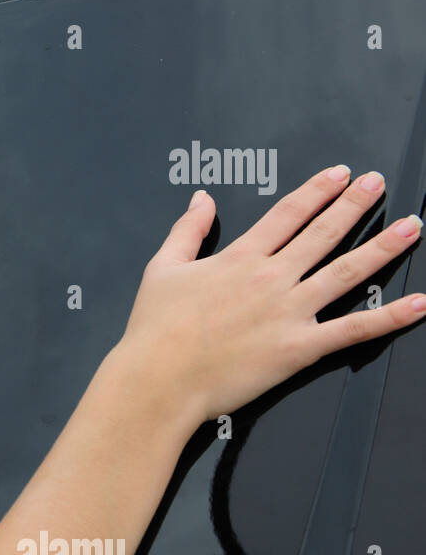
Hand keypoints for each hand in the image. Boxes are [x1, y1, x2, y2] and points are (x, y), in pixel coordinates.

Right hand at [120, 165, 425, 423]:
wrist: (159, 379)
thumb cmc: (155, 330)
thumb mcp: (162, 268)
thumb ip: (187, 230)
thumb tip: (202, 198)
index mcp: (238, 257)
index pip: (287, 214)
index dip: (317, 191)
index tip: (339, 175)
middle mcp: (270, 278)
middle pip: (323, 234)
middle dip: (355, 205)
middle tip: (378, 184)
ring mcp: (289, 311)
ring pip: (347, 272)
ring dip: (383, 247)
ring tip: (411, 227)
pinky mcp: (299, 347)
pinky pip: (353, 330)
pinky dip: (389, 317)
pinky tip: (418, 303)